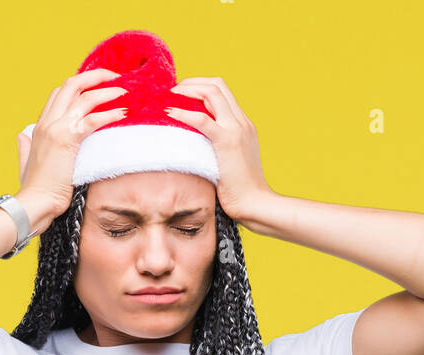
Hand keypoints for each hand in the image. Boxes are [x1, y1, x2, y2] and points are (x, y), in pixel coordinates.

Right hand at [16, 67, 126, 231]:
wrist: (34, 203)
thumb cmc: (34, 190)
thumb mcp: (26, 163)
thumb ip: (25, 147)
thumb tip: (22, 136)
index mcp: (40, 126)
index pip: (59, 94)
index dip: (80, 85)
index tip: (98, 86)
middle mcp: (48, 122)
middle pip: (71, 85)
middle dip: (95, 76)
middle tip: (115, 77)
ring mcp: (57, 128)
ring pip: (84, 96)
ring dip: (107, 90)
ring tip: (125, 91)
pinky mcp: (68, 140)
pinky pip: (93, 119)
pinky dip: (110, 112)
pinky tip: (123, 112)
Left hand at [166, 77, 274, 226]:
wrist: (254, 203)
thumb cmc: (239, 190)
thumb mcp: (230, 162)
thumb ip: (217, 148)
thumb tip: (194, 148)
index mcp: (243, 125)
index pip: (223, 93)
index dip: (200, 87)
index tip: (182, 95)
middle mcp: (241, 122)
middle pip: (217, 85)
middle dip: (192, 83)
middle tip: (172, 92)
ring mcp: (236, 129)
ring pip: (212, 92)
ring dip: (188, 90)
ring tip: (169, 97)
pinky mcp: (226, 141)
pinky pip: (202, 119)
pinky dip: (183, 112)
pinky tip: (169, 113)